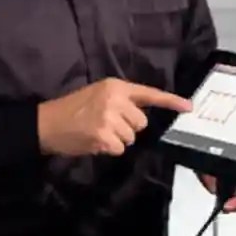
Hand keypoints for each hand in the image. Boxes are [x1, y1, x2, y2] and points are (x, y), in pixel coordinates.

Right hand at [37, 78, 192, 157]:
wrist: (46, 123)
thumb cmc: (72, 109)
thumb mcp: (98, 95)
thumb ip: (121, 101)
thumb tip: (142, 116)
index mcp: (115, 86)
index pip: (149, 93)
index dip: (171, 101)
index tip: (189, 107)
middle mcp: (115, 99)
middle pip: (141, 122)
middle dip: (128, 128)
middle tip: (107, 125)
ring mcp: (109, 118)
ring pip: (131, 137)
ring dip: (117, 140)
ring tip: (98, 133)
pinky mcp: (103, 136)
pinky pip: (120, 149)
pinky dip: (109, 149)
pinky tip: (94, 142)